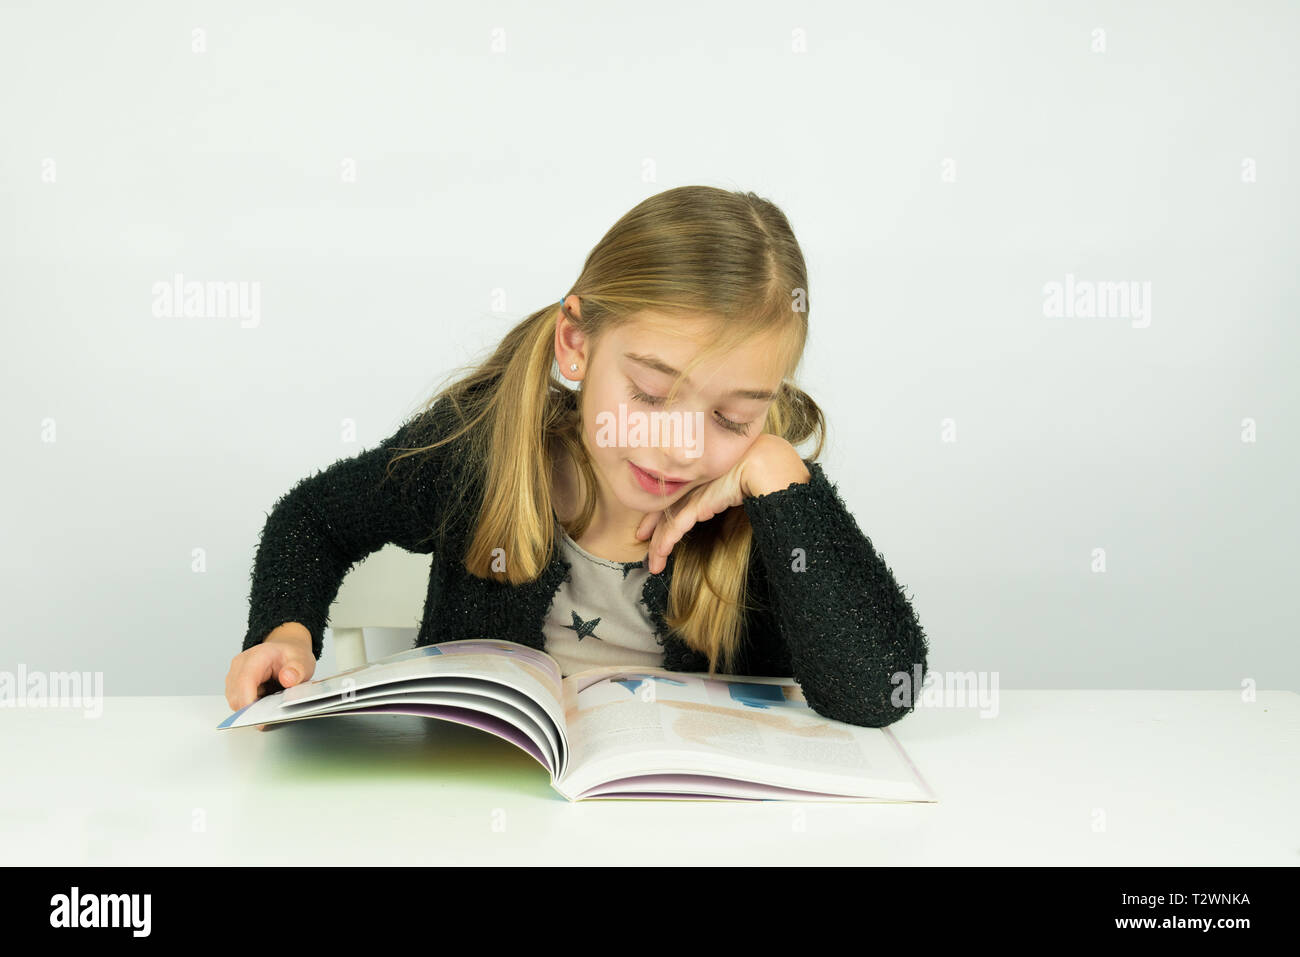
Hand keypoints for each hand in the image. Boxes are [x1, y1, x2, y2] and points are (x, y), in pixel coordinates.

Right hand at [225, 624, 316, 729]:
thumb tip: (287, 679)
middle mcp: (241, 665)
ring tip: (272, 702)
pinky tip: (265, 702)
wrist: (285, 650)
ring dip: (251, 708)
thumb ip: (298, 669)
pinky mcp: (234, 686)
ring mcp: (234, 676)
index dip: (249, 701)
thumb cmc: (290, 655)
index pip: (245, 680)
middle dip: (253, 708)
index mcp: (257, 656)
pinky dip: (250, 707)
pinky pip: (237, 703)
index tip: (260, 717)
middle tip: (274, 711)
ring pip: (235, 701)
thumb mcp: (303, 660)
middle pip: (237, 695)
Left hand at [634, 434, 810, 574]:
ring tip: (653, 564)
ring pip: (669, 521)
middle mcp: (695, 484)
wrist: (768, 464)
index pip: (677, 496)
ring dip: (659, 545)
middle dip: (653, 526)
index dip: (661, 511)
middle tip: (643, 541)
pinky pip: (676, 525)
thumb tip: (718, 507)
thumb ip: (723, 495)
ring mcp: (695, 492)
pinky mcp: (699, 503)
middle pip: (667, 507)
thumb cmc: (761, 472)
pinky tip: (660, 554)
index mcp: (703, 477)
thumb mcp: (737, 486)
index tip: (651, 526)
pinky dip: (666, 541)